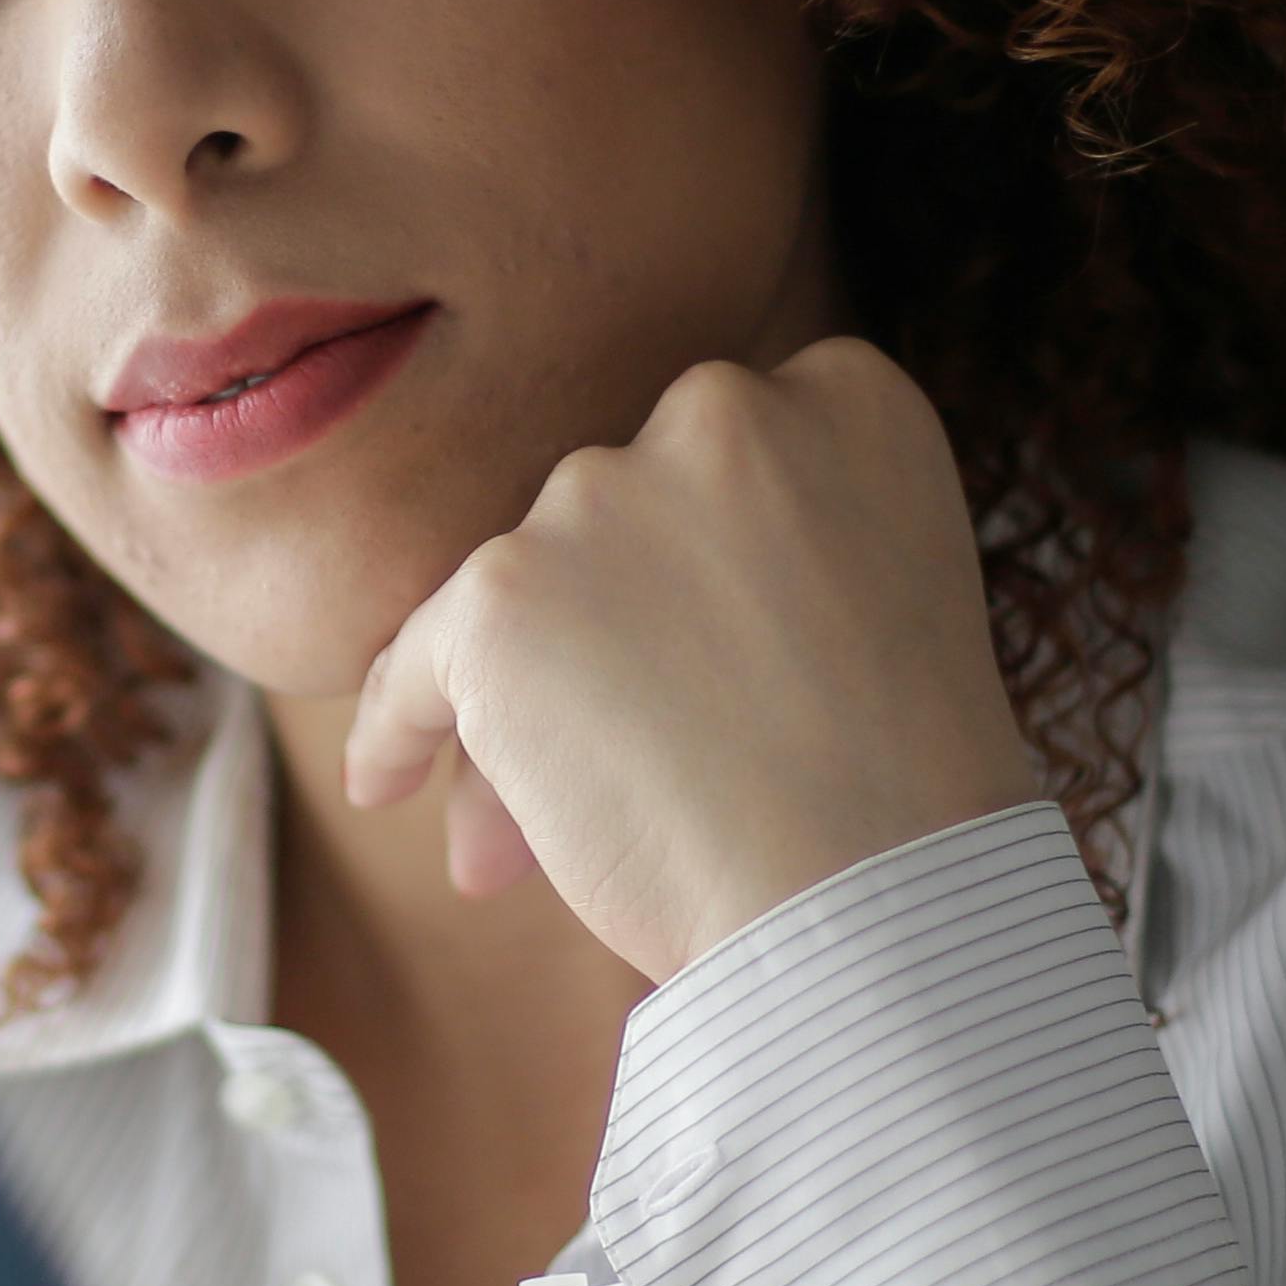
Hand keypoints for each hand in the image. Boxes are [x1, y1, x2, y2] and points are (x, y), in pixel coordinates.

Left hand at [344, 336, 1046, 983]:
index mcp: (845, 399)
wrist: (875, 887)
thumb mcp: (885, 606)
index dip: (700, 555)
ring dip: (520, 696)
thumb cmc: (902, 794)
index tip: (701, 639)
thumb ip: (768, 553)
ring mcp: (602, 493)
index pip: (726, 454)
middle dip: (600, 628)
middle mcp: (722, 412)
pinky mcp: (503, 591)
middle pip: (615, 514)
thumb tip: (610, 606)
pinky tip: (383, 782)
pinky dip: (398, 725)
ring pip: (524, 588)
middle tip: (619, 752)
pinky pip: (419, 660)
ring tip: (511, 837)